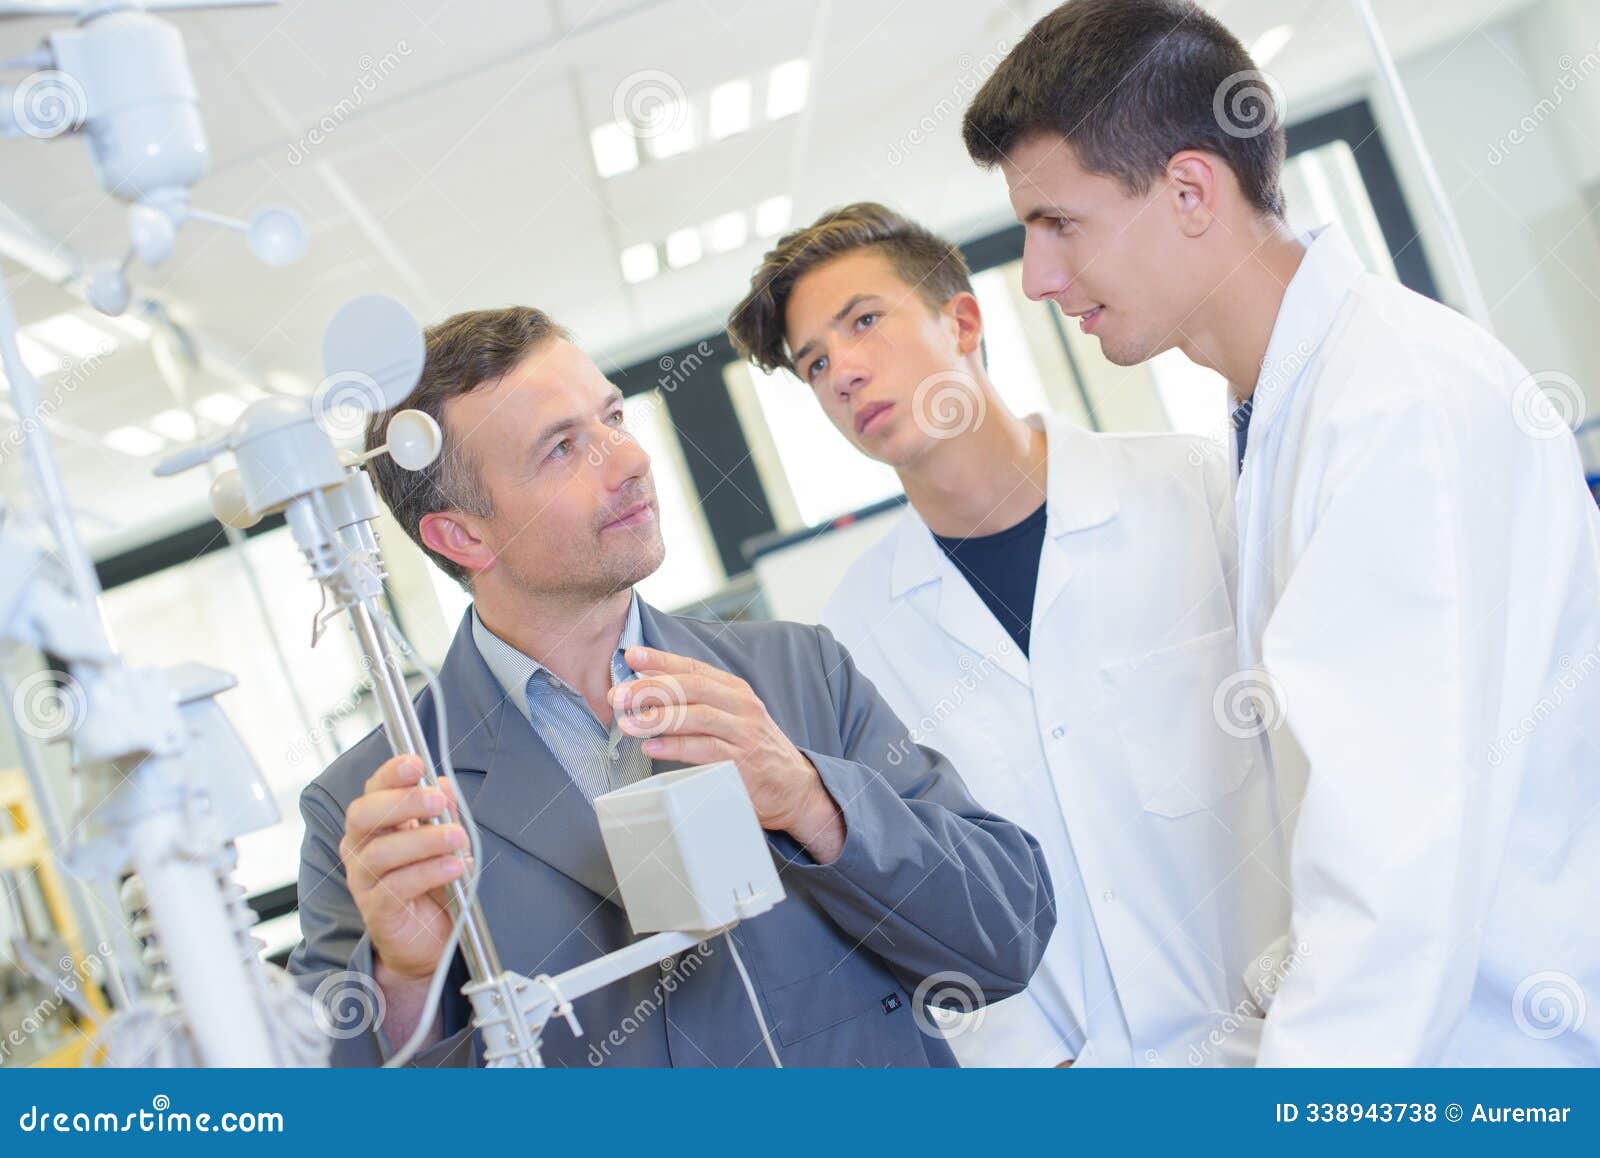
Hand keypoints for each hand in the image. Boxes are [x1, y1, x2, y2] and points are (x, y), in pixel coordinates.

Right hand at [339, 754, 469, 980]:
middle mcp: (361, 848)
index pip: (373, 790)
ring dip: (424, 841)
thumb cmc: (433, 884)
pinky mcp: (376, 910)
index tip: (416, 764)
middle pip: (364, 815)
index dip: (391, 774)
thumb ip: (442, 812)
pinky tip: (454, 867)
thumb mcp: (443, 841)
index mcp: (376, 824)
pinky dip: (428, 873)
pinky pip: (396, 887)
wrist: (430, 939)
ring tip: (457, 838)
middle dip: (403, 802)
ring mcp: (364, 880)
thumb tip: (444, 783)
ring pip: (382, 852)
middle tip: (438, 802)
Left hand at [610, 647, 845, 862]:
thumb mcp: (731, 716)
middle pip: (692, 688)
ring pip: (698, 717)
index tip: (632, 655)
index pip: (694, 667)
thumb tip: (648, 685)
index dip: (662, 660)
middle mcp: (741, 706)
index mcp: (735, 690)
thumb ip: (695, 701)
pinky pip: (705, 750)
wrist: (794, 788)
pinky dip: (675, 747)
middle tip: (619, 695)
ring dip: (658, 718)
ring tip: (628, 722)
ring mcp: (743, 734)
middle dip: (652, 689)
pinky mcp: (742, 763)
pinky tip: (652, 746)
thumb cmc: (754, 750)